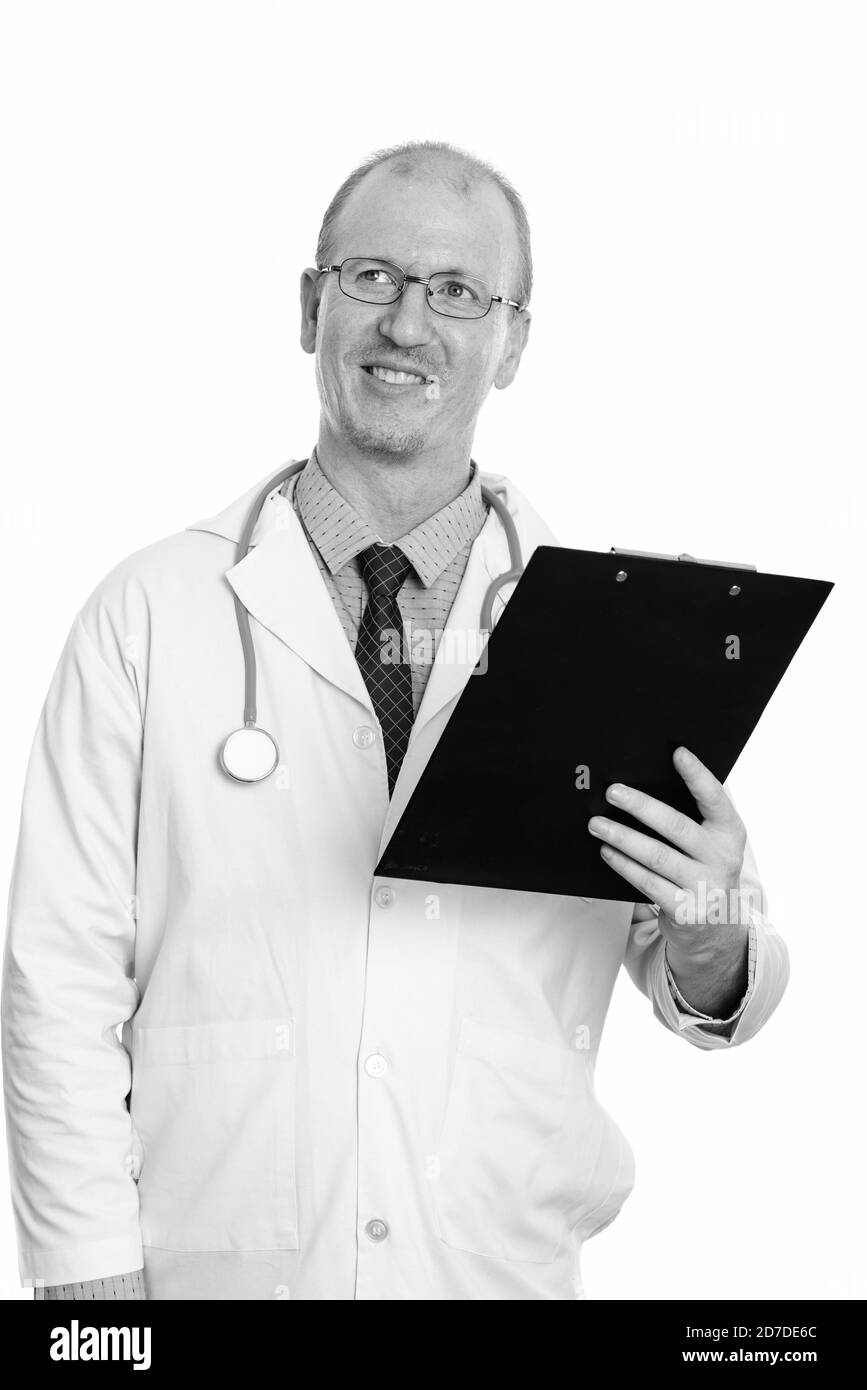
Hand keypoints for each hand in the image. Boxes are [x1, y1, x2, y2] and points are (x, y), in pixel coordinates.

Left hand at [588, 747, 750, 1007]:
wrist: (716, 926)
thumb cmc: (704, 867)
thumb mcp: (711, 841)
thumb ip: (695, 812)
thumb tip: (655, 774)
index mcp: (730, 832)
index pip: (715, 798)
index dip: (698, 775)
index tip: (678, 752)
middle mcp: (722, 858)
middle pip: (676, 827)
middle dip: (641, 806)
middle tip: (613, 791)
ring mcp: (704, 886)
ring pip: (656, 856)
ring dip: (622, 836)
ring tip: (597, 823)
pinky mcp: (684, 910)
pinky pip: (647, 883)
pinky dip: (623, 865)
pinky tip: (606, 851)